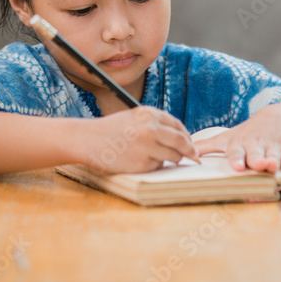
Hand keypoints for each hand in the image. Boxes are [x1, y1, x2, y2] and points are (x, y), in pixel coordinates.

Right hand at [81, 106, 199, 173]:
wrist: (87, 140)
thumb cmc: (111, 129)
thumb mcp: (134, 117)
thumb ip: (156, 124)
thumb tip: (182, 139)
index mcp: (149, 114)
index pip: (177, 126)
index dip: (187, 136)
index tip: (190, 144)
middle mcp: (150, 129)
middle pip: (180, 142)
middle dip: (188, 151)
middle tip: (193, 156)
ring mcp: (146, 147)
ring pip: (172, 157)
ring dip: (169, 159)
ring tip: (153, 156)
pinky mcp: (141, 164)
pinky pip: (157, 167)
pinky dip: (153, 165)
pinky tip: (138, 160)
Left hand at [194, 104, 280, 173]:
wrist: (275, 118)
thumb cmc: (245, 134)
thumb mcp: (226, 139)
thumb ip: (207, 147)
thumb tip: (183, 151)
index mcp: (239, 144)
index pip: (236, 152)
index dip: (236, 158)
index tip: (235, 166)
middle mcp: (256, 145)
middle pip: (255, 154)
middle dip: (256, 159)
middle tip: (256, 164)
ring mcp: (273, 145)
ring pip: (274, 154)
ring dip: (273, 160)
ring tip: (272, 166)